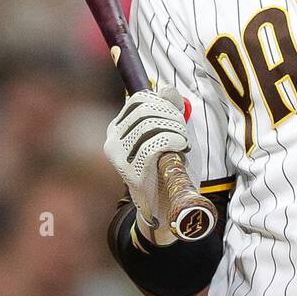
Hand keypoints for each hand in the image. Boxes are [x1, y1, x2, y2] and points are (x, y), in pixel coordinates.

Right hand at [103, 87, 189, 245]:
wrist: (165, 206)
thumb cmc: (167, 167)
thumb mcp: (169, 132)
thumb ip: (168, 109)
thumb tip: (167, 89)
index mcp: (118, 128)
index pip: (138, 100)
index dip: (162, 102)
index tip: (175, 115)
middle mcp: (113, 141)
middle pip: (145, 110)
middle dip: (171, 115)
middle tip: (182, 130)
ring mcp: (119, 157)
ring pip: (150, 125)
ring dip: (174, 129)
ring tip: (183, 140)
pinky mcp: (131, 171)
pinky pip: (154, 144)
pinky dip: (173, 141)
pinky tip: (181, 147)